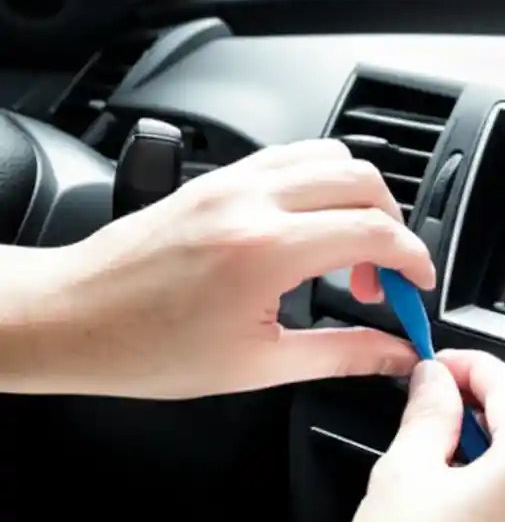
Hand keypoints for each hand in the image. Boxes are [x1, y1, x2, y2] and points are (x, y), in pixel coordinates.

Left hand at [6, 139, 432, 397]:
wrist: (71, 317)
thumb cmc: (144, 346)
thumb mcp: (256, 366)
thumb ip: (341, 354)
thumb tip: (393, 354)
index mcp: (265, 250)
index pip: (375, 231)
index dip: (413, 260)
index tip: (415, 286)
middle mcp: (252, 200)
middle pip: (365, 181)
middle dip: (392, 227)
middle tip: (380, 277)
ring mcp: (233, 180)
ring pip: (332, 156)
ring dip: (359, 198)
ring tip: (347, 250)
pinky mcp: (218, 176)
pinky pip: (293, 156)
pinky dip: (322, 183)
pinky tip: (311, 228)